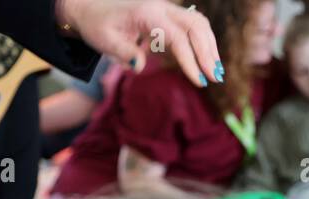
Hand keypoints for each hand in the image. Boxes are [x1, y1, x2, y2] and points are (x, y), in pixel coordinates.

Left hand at [59, 0, 220, 86]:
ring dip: (211, 47)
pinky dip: (205, 42)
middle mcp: (161, 7)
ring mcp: (168, 9)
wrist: (92, 8)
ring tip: (216, 72)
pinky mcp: (170, 16)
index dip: (190, 61)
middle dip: (208, 53)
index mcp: (147, 13)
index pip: (176, 37)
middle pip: (195, 26)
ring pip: (199, 23)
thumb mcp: (103, 40)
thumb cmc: (98, 25)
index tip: (199, 82)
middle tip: (215, 78)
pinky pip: (195, 26)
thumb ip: (122, 52)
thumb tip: (138, 66)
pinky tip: (208, 61)